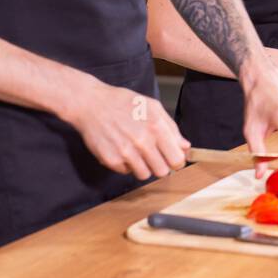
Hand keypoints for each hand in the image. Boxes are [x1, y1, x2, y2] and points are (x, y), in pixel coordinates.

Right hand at [64, 77, 188, 181]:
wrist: (92, 104)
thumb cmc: (123, 103)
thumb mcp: (153, 107)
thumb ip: (171, 128)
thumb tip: (185, 147)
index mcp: (156, 127)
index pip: (177, 159)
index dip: (177, 161)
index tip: (173, 159)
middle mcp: (142, 141)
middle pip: (162, 171)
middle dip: (160, 165)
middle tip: (153, 156)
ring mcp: (126, 152)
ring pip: (144, 175)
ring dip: (143, 166)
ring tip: (136, 151)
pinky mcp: (111, 160)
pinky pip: (126, 172)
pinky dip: (126, 164)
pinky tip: (121, 149)